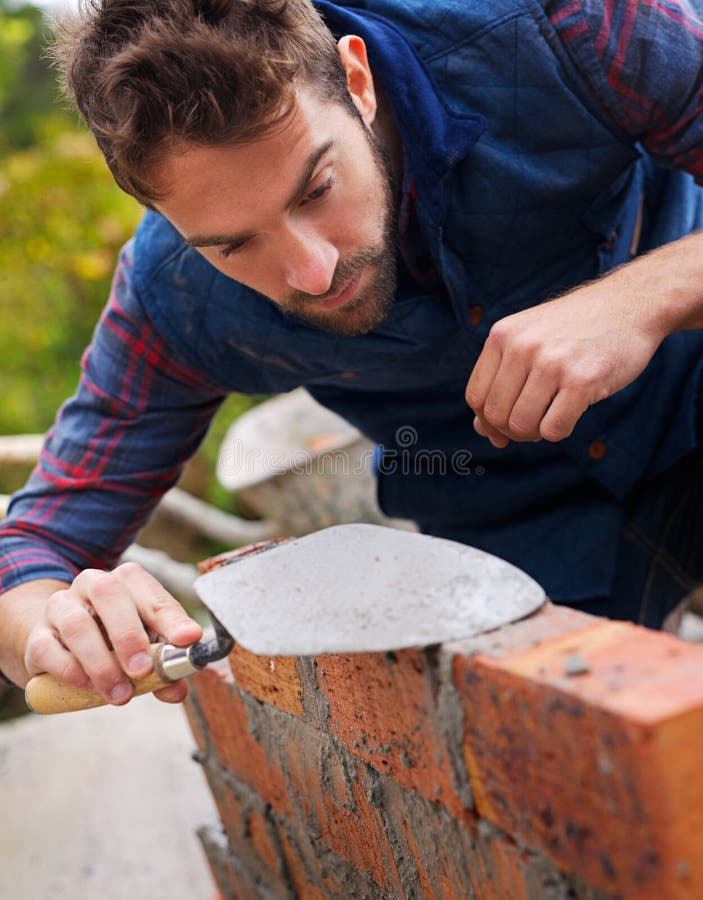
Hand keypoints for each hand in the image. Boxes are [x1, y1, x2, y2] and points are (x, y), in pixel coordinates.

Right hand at [22, 563, 201, 704]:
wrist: (64, 645)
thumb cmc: (115, 642)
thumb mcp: (146, 648)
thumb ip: (164, 666)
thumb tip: (177, 689)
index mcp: (127, 580)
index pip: (151, 593)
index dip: (171, 617)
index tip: (187, 640)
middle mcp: (92, 584)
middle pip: (108, 594)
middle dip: (129, 634)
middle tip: (143, 670)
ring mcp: (61, 606)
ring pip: (76, 624)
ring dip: (101, 663)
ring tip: (120, 693)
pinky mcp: (38, 634)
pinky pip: (48, 648)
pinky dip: (70, 670)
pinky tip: (87, 686)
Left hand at [465, 267, 664, 446]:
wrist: (631, 303)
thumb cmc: (577, 328)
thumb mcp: (530, 339)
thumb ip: (502, 378)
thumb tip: (480, 429)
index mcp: (502, 335)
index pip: (476, 396)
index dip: (487, 421)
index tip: (504, 429)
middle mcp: (522, 346)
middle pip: (496, 415)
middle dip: (511, 431)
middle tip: (533, 426)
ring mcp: (551, 362)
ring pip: (522, 426)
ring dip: (535, 433)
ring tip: (551, 417)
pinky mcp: (582, 380)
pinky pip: (553, 430)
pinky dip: (559, 431)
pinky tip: (571, 412)